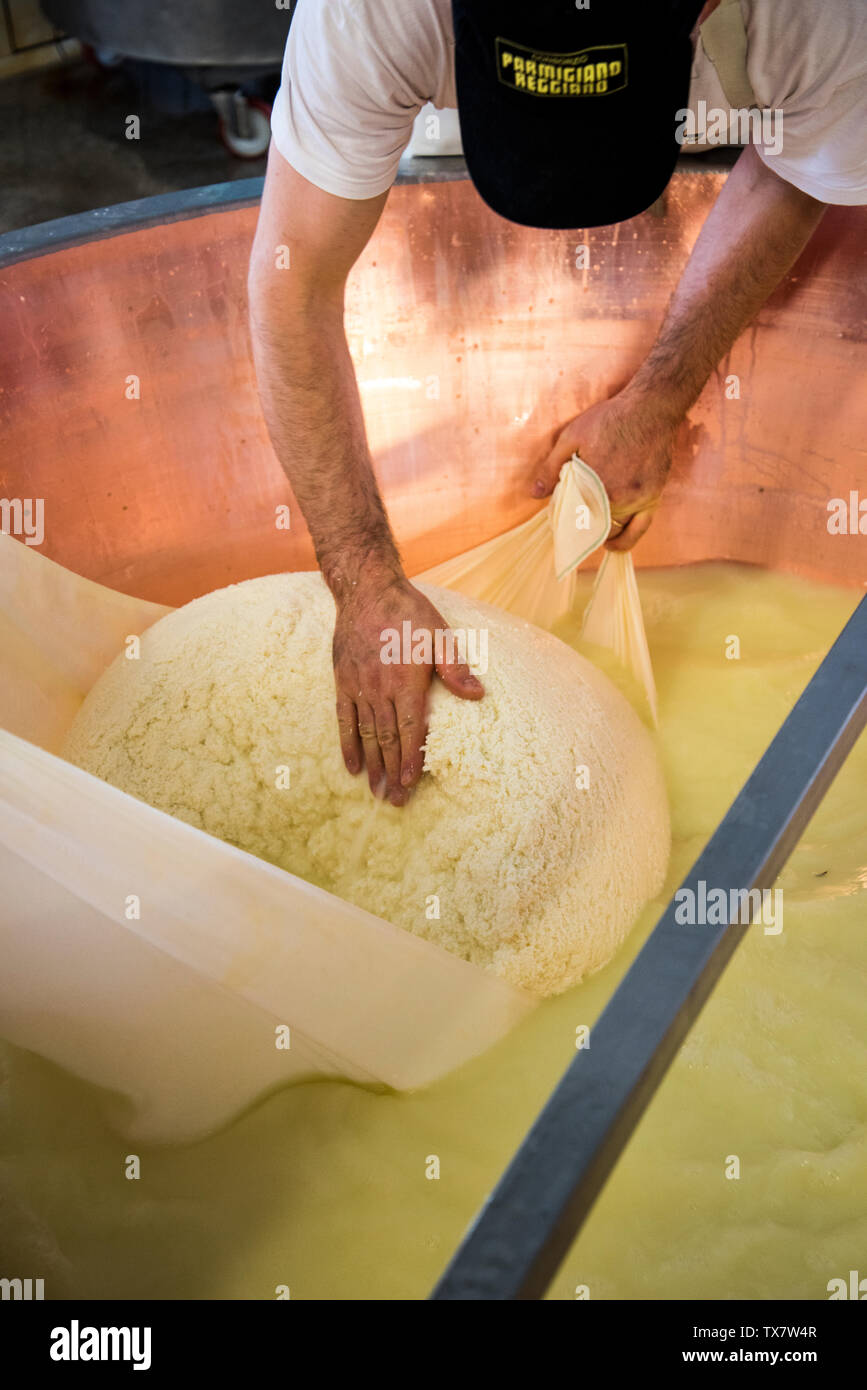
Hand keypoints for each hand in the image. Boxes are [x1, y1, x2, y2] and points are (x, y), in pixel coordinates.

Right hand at [332, 572, 483, 804]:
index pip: (409, 729)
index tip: (410, 784)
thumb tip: (477, 695)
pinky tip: (352, 767)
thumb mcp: (439, 634)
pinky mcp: (343, 681)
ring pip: (366, 734)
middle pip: (386, 739)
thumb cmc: (409, 612)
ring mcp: (359, 686)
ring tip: (376, 792)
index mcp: (406, 680)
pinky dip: (347, 744)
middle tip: (395, 801)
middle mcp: (380, 688)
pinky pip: (344, 718)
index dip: (409, 759)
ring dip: (372, 765)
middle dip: (392, 772)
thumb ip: (455, 667)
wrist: (366, 589)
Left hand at [532, 389, 679, 549]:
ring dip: (598, 532)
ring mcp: (637, 501)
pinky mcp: (653, 499)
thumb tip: (534, 493)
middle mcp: (617, 499)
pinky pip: (639, 531)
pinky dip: (624, 542)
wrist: (651, 409)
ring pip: (612, 530)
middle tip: (572, 518)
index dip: (563, 520)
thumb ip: (551, 468)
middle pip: (591, 526)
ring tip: (587, 527)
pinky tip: (611, 545)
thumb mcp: (571, 437)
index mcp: (594, 486)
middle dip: (579, 525)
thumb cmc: (609, 420)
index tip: (558, 517)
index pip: (572, 517)